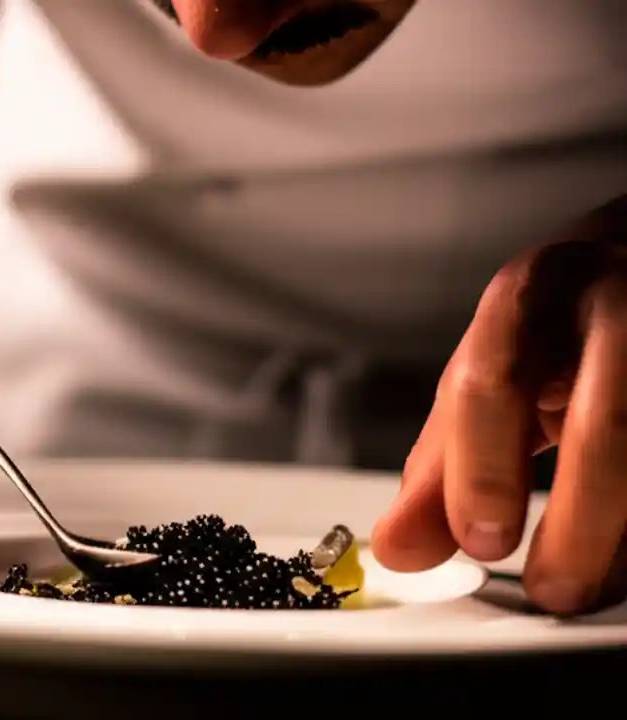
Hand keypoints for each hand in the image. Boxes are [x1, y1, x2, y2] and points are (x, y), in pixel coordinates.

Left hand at [372, 195, 626, 614]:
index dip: (484, 473)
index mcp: (531, 296)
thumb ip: (445, 462)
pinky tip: (626, 559)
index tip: (479, 545)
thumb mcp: (493, 370)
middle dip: (581, 524)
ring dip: (624, 535)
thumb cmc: (566, 319)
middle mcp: (615, 302)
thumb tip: (398, 550)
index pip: (494, 384)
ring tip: (596, 588)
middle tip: (553, 590)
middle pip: (609, 425)